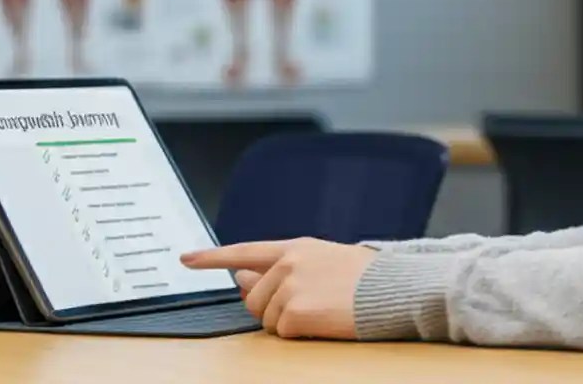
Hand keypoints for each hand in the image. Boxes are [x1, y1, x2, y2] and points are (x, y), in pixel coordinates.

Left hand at [181, 238, 375, 339]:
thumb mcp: (324, 263)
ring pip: (267, 320)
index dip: (213, 257)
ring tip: (324, 310)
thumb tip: (241, 280)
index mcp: (296, 247)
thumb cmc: (368, 279)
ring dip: (290, 323)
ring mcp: (290, 286)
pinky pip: (282, 333)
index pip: (246, 251)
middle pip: (254, 299)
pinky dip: (301, 334)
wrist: (396, 289)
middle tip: (310, 306)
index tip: (186, 258)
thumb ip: (282, 269)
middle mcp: (288, 262)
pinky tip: (325, 321)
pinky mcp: (295, 312)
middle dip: (272, 309)